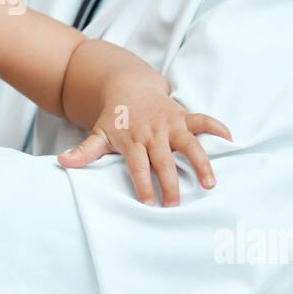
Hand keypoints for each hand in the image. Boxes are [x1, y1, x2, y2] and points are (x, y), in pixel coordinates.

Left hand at [57, 92, 230, 206]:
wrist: (127, 87)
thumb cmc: (114, 118)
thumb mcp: (98, 133)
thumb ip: (84, 150)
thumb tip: (62, 162)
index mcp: (132, 140)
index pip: (138, 167)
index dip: (143, 185)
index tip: (149, 206)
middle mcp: (153, 133)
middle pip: (163, 161)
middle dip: (170, 184)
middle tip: (176, 206)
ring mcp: (170, 124)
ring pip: (189, 144)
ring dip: (201, 162)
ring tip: (210, 184)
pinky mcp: (184, 116)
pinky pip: (203, 120)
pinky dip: (217, 128)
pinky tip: (230, 141)